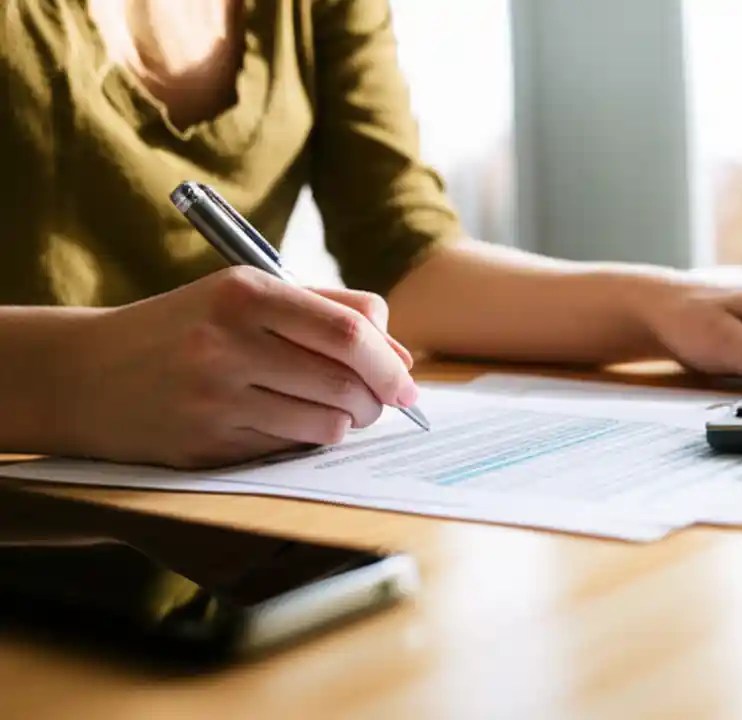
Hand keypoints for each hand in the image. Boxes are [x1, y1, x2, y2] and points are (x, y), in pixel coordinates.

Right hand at [66, 267, 416, 467]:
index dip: (390, 361)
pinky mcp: (206, 444)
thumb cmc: (185, 328)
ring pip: (326, 423)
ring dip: (348, 422)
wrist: (84, 374)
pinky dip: (308, 439)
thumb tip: (401, 354)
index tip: (407, 379)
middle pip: (346, 381)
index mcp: (244, 293)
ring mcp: (215, 398)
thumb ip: (328, 311)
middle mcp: (227, 343)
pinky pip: (290, 448)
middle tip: (382, 401)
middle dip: (379, 398)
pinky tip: (293, 423)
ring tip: (338, 411)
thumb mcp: (246, 294)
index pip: (348, 330)